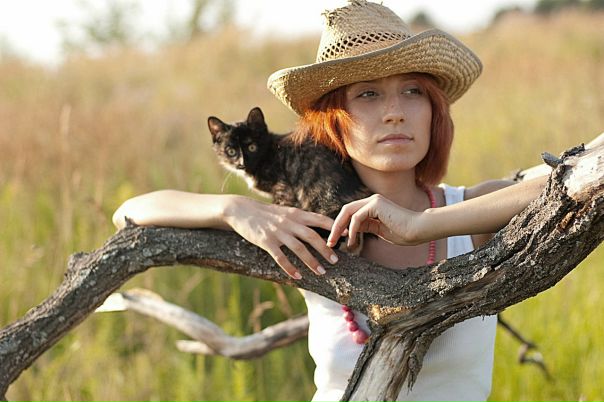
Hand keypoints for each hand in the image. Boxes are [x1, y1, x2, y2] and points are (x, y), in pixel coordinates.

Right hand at [224, 196, 338, 278]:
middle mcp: (289, 222)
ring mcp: (277, 232)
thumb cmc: (266, 213)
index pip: (319, 219)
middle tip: (335, 261)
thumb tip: (317, 227)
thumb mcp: (285, 211)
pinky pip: (280, 257)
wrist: (242, 210)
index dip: (334, 227)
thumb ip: (300, 219)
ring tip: (321, 272)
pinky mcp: (266, 241)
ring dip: (311, 261)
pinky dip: (290, 268)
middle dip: (325, 249)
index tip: (347, 235)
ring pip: (298, 248)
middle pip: (312, 236)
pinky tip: (297, 277)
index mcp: (296, 213)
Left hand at [327, 194, 421, 247]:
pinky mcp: (376, 204)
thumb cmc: (404, 233)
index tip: (334, 241)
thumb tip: (351, 232)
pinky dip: (352, 230)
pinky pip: (357, 218)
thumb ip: (366, 227)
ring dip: (339, 229)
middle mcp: (372, 200)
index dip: (340, 227)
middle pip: (346, 211)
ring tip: (335, 243)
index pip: (350, 214)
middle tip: (329, 242)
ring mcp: (373, 200)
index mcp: (373, 206)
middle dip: (335, 227)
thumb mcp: (380, 231)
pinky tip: (352, 241)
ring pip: (348, 212)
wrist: (419, 230)